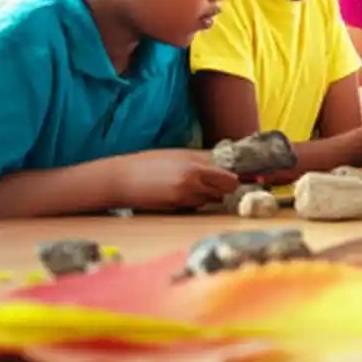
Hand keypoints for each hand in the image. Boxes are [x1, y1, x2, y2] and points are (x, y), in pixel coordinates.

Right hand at [114, 150, 238, 209]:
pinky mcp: (177, 207)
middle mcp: (194, 180)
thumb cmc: (148, 163)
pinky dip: (195, 201)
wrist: (119, 179)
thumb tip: (227, 162)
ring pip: (212, 199)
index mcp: (195, 164)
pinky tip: (180, 193)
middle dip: (225, 187)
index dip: (237, 178)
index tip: (241, 177)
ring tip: (190, 185)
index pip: (230, 177)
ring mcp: (185, 196)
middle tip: (217, 182)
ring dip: (209, 195)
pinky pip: (197, 205)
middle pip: (226, 190)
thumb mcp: (178, 154)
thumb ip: (204, 159)